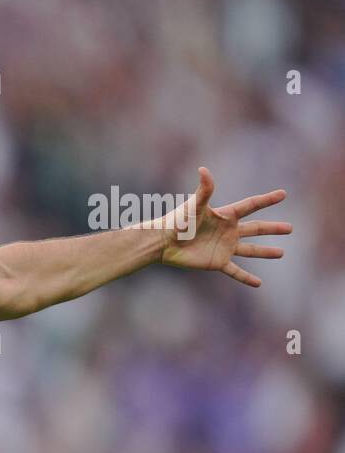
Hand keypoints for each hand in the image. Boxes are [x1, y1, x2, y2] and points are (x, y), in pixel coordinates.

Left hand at [157, 167, 291, 287]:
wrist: (162, 242)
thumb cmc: (176, 221)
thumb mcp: (194, 205)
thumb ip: (204, 189)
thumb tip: (203, 169)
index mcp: (225, 216)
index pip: (251, 205)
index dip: (267, 200)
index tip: (283, 194)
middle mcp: (228, 231)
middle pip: (255, 228)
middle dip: (272, 228)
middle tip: (290, 228)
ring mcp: (224, 248)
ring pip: (250, 250)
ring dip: (266, 252)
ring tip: (282, 253)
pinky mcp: (217, 262)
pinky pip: (235, 271)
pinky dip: (246, 278)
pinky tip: (258, 283)